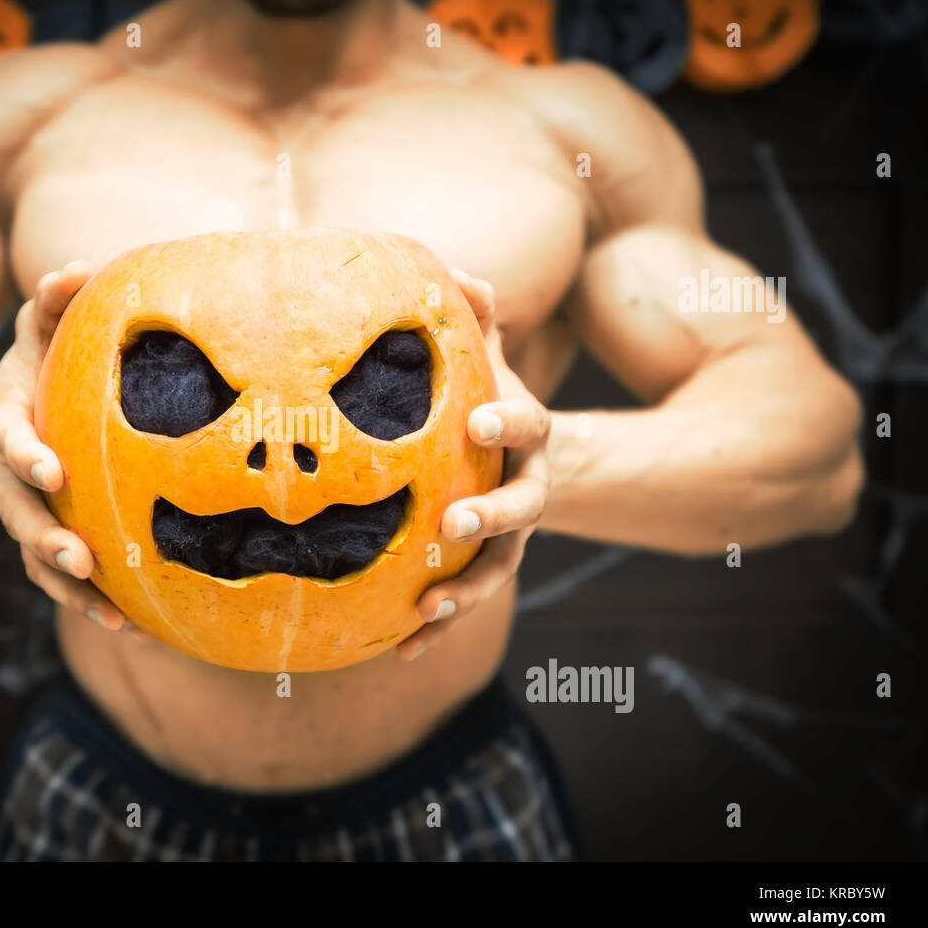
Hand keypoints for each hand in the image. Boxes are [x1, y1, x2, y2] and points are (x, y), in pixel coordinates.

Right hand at [0, 261, 134, 632]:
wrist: (33, 398)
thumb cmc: (47, 354)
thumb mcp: (44, 322)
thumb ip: (55, 300)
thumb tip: (75, 272)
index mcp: (2, 418)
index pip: (4, 436)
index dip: (23, 454)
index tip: (52, 470)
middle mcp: (5, 474)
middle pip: (14, 512)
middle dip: (42, 537)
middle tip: (78, 557)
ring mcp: (24, 510)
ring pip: (34, 556)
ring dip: (66, 585)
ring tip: (107, 610)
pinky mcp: (47, 536)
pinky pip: (61, 577)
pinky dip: (89, 602)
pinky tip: (132, 625)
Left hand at [398, 268, 550, 660]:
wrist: (511, 457)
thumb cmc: (483, 398)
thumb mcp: (485, 357)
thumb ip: (477, 318)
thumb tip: (461, 275)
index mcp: (525, 432)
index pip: (524, 425)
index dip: (505, 424)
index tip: (477, 423)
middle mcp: (527, 489)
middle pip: (522, 510)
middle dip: (493, 517)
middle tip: (455, 523)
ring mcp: (511, 538)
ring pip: (498, 570)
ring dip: (466, 591)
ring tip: (428, 608)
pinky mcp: (485, 570)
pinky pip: (464, 602)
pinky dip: (436, 629)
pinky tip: (400, 651)